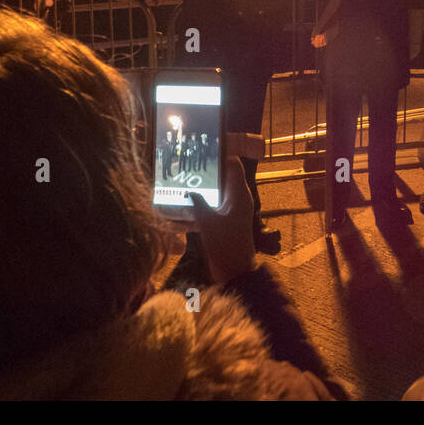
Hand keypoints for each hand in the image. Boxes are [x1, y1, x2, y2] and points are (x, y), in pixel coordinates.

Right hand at [192, 156, 256, 285]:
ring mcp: (233, 209)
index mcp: (239, 194)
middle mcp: (238, 198)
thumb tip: (187, 189)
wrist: (234, 272)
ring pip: (219, 190)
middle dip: (208, 171)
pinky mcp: (226, 220)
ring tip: (183, 180)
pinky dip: (204, 200)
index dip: (221, 155)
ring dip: (205, 187)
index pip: (234, 164)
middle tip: (187, 165)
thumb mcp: (207, 222)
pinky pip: (215, 203)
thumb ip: (197, 202)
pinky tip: (187, 201)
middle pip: (225, 176)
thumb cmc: (225, 245)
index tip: (201, 152)